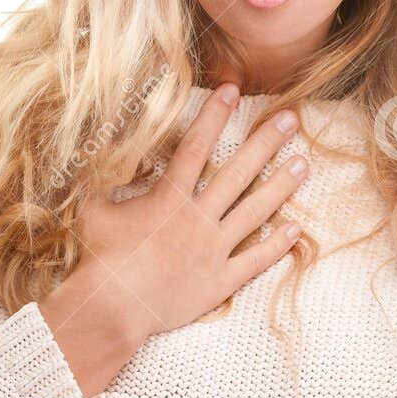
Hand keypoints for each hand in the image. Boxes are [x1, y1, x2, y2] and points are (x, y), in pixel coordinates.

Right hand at [67, 84, 307, 346]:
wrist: (111, 308)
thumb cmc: (98, 257)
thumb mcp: (92, 208)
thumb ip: (101, 178)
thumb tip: (95, 146)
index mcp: (168, 197)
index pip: (196, 146)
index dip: (214, 115)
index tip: (232, 89)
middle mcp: (197, 218)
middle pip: (238, 173)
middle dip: (266, 142)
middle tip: (292, 120)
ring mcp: (213, 250)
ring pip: (255, 212)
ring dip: (281, 186)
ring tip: (304, 164)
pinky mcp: (219, 282)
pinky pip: (255, 261)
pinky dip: (277, 246)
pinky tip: (297, 228)